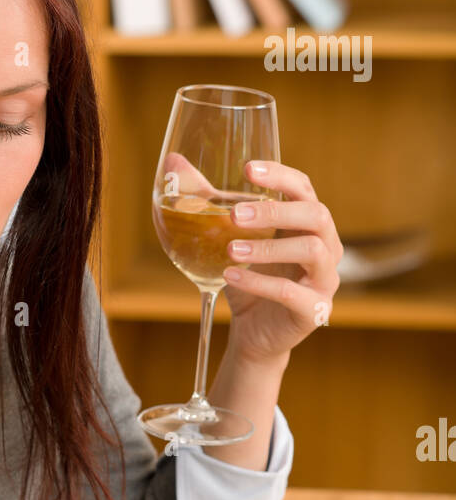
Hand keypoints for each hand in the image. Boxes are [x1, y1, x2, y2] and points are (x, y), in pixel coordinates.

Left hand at [223, 159, 342, 365]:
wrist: (252, 336)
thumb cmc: (246, 282)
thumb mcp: (224, 240)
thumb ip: (206, 202)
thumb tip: (172, 163)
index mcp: (308, 223)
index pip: (303, 187)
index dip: (280, 175)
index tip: (247, 169)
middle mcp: (326, 246)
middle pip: (316, 214)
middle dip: (275, 211)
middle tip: (235, 214)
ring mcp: (324, 279)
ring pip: (311, 250)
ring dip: (269, 248)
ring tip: (231, 250)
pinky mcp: (314, 311)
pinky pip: (291, 292)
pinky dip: (259, 283)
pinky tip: (230, 278)